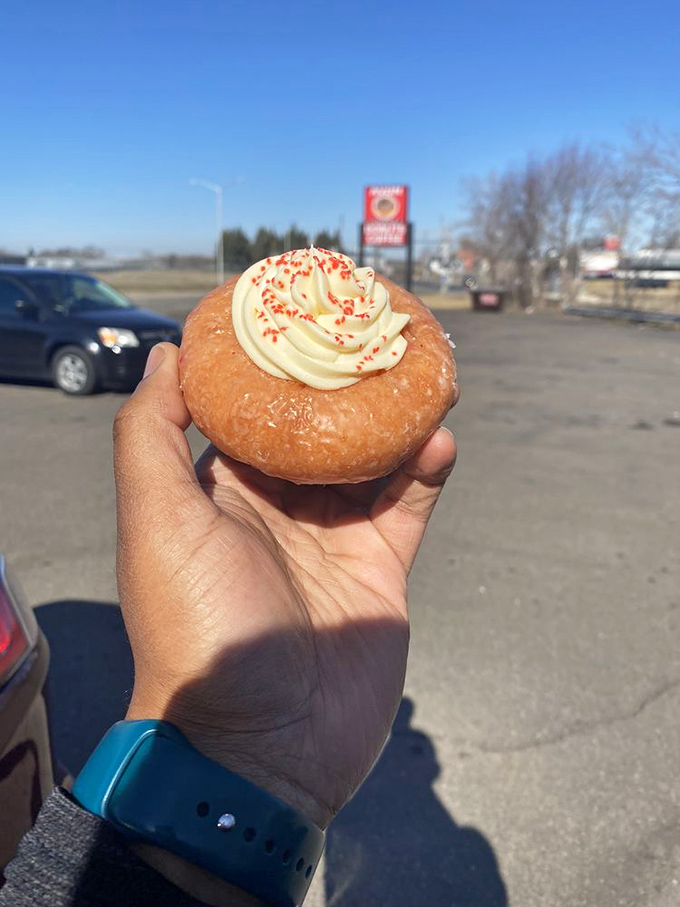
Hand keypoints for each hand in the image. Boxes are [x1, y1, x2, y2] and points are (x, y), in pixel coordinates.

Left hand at [114, 343, 455, 832]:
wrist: (261, 745)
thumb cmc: (197, 628)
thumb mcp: (158, 524)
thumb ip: (150, 436)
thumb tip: (164, 353)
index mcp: (222, 492)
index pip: (251, 411)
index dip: (276, 364)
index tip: (302, 313)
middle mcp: (277, 509)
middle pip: (320, 428)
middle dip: (348, 382)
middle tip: (378, 332)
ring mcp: (332, 537)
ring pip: (371, 457)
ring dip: (397, 415)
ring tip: (426, 370)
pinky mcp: (380, 566)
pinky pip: (410, 503)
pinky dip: (427, 466)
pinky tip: (440, 437)